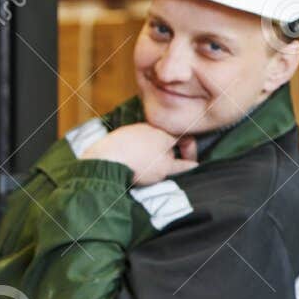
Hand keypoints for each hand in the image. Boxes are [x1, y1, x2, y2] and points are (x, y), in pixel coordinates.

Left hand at [80, 124, 197, 186]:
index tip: (189, 165)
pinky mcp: (115, 136)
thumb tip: (194, 166)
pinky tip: (130, 165)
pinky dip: (135, 154)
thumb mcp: (166, 169)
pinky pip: (131, 144)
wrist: (104, 161)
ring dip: (151, 155)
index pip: (185, 138)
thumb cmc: (139, 164)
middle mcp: (147, 127)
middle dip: (169, 156)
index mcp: (163, 133)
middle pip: (166, 140)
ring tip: (145, 170)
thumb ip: (182, 166)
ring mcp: (130, 130)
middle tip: (164, 171)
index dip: (191, 152)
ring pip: (148, 142)